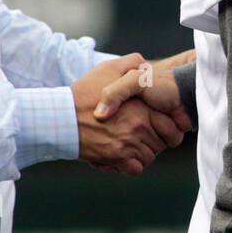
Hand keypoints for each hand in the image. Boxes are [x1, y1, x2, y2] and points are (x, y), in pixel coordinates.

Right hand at [71, 54, 184, 175]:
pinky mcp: (115, 157)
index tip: (155, 128)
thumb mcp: (107, 68)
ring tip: (129, 147)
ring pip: (149, 157)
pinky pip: (135, 169)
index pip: (170, 126)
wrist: (61, 116)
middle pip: (161, 143)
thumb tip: (145, 65)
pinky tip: (122, 158)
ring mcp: (127, 143)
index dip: (165, 128)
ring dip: (141, 155)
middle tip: (140, 138)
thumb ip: (131, 63)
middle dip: (153, 142)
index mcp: (141, 107)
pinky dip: (131, 166)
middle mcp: (138, 126)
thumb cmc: (83, 93)